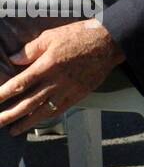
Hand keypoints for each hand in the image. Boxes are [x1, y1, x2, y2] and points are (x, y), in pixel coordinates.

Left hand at [0, 20, 123, 134]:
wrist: (109, 43)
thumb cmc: (80, 36)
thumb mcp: (51, 36)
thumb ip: (31, 49)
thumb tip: (14, 59)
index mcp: (46, 66)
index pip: (18, 85)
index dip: (2, 95)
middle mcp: (55, 81)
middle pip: (27, 103)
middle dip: (9, 115)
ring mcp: (67, 90)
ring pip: (42, 111)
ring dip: (25, 122)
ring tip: (13, 130)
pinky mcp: (78, 94)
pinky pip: (59, 110)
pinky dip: (46, 118)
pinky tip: (38, 122)